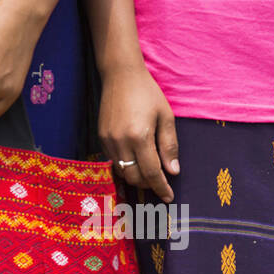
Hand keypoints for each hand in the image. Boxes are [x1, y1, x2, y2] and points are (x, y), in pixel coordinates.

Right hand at [98, 65, 179, 202]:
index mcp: (140, 137)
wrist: (121, 75)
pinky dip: (126, 166)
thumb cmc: (148, 93)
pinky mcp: (101, 137)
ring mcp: (108, 140)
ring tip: (149, 172)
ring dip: (136, 176)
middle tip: (161, 182)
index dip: (161, 187)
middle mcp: (121, 142)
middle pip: (134, 177)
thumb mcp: (166, 117)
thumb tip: (173, 171)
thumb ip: (169, 146)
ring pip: (122, 171)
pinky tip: (135, 159)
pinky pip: (113, 161)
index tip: (169, 197)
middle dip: (149, 184)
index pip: (151, 173)